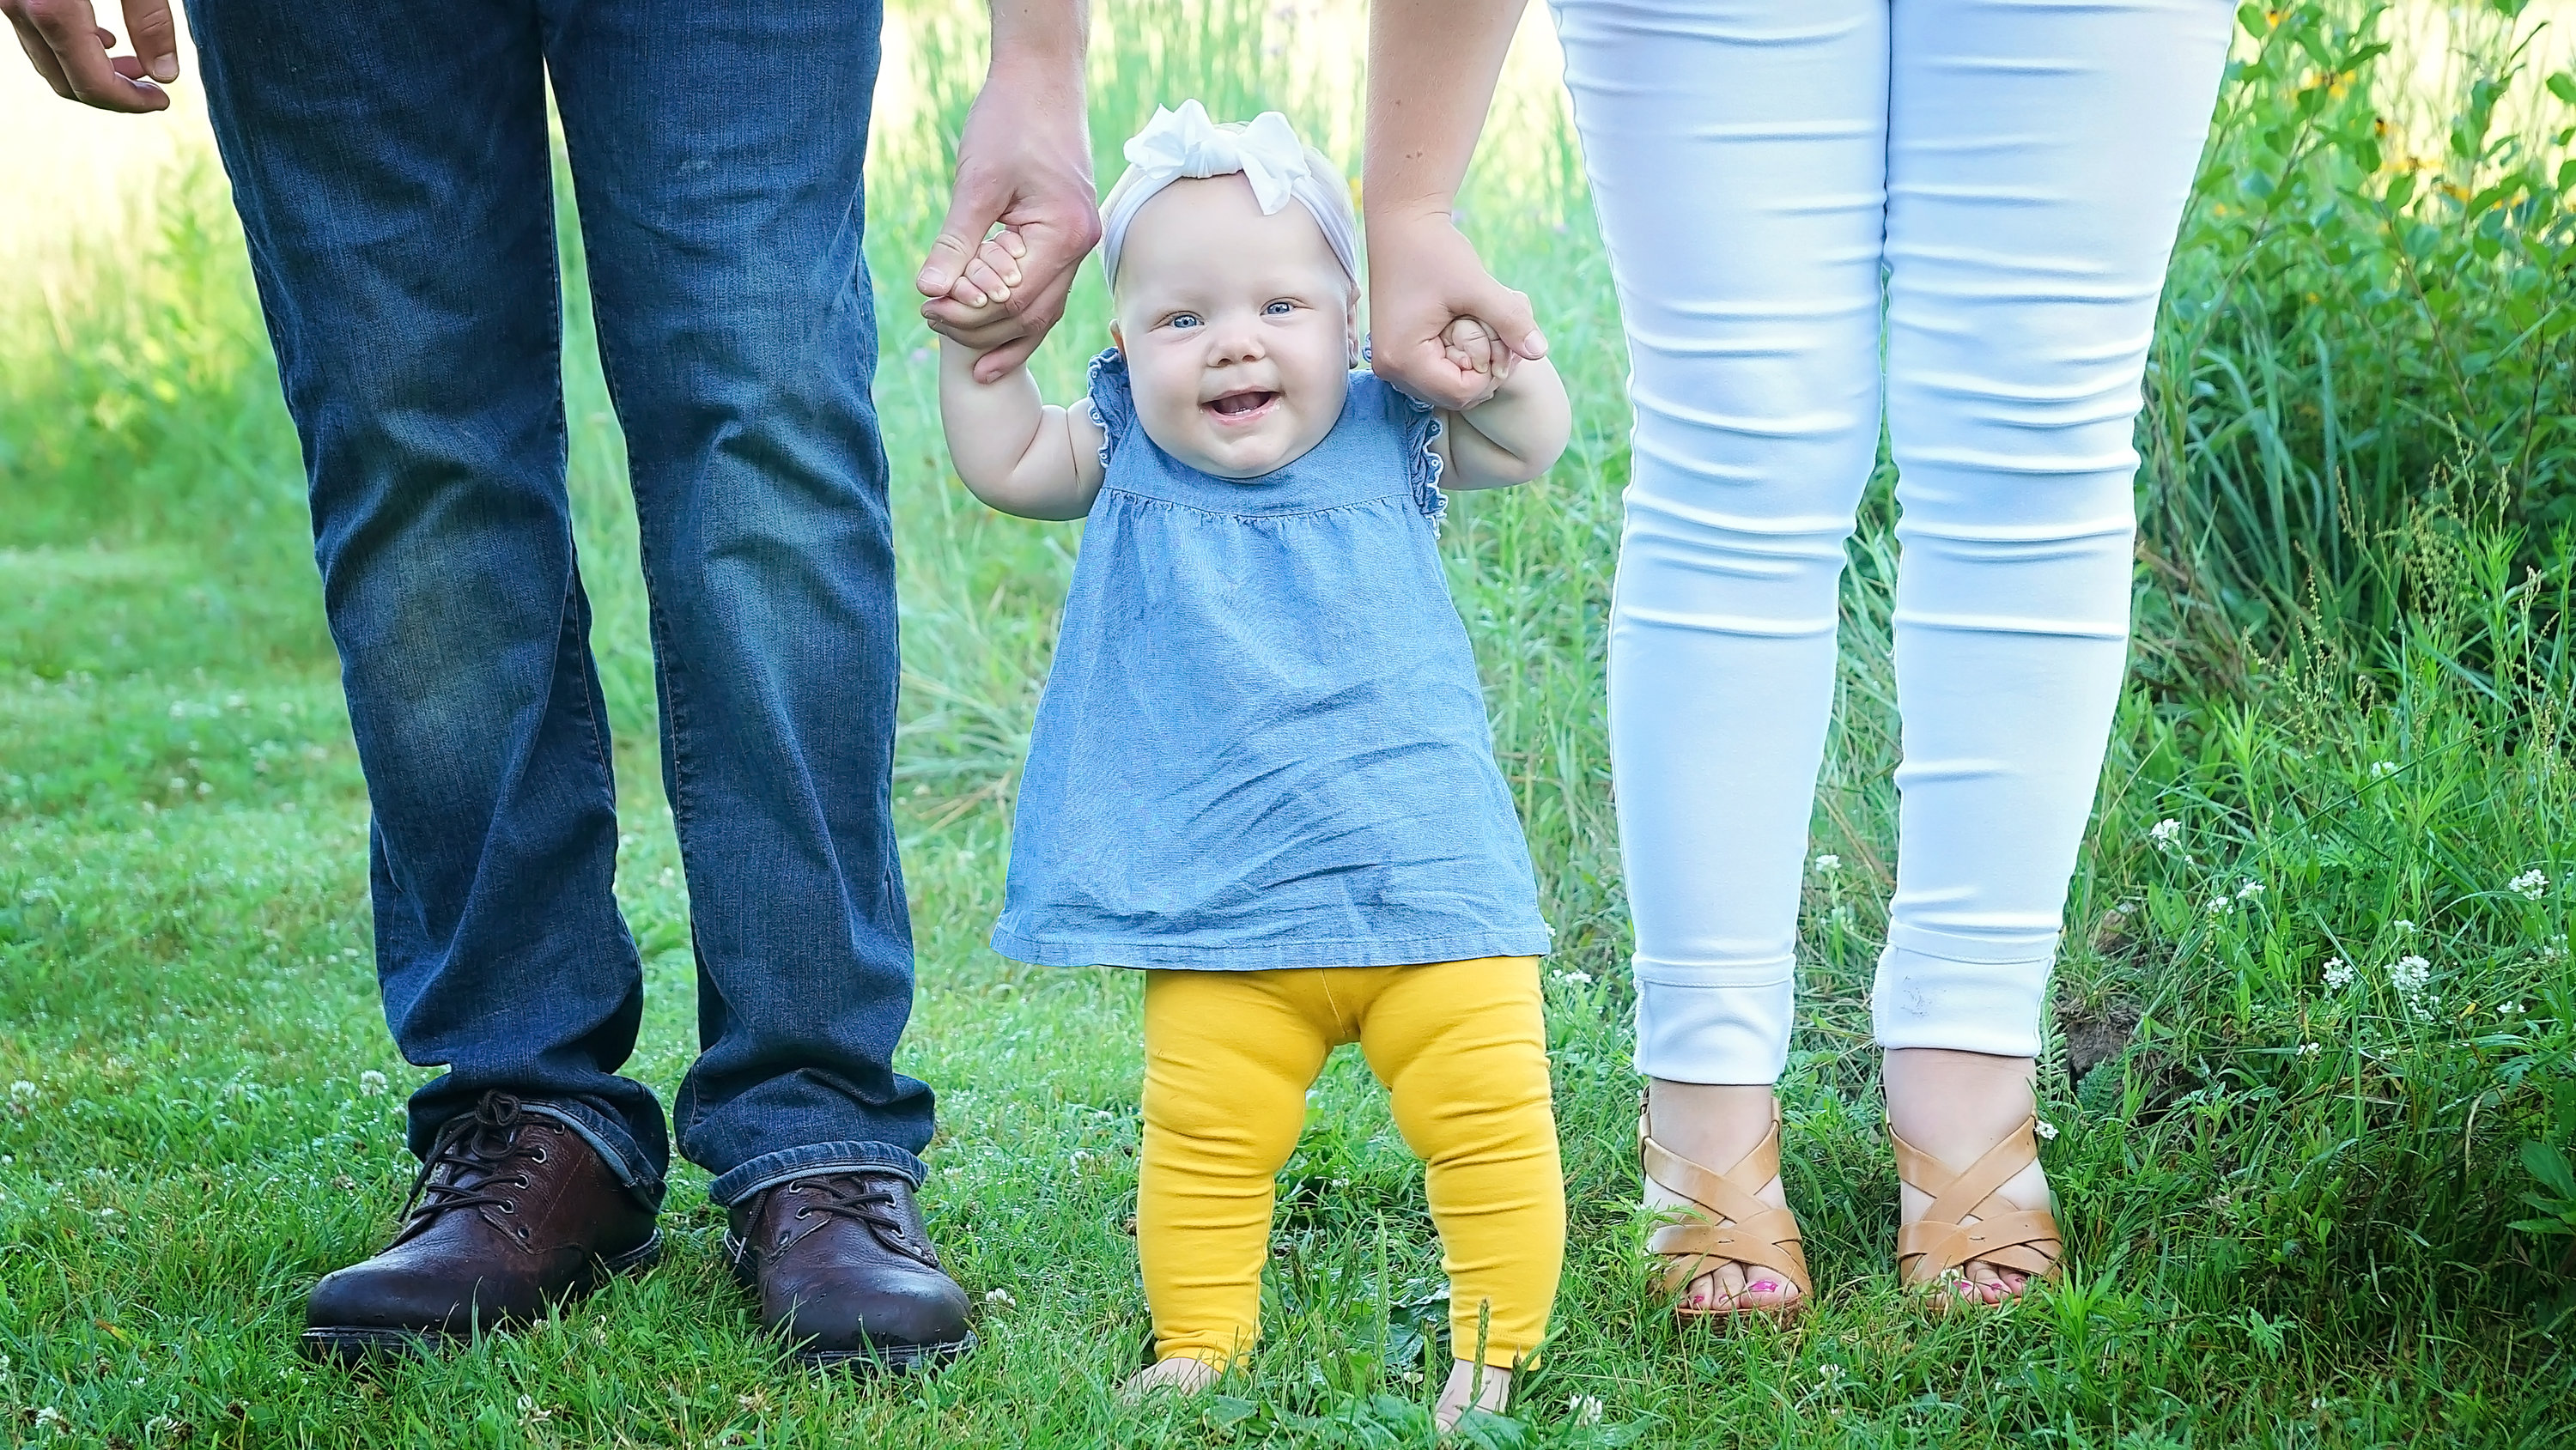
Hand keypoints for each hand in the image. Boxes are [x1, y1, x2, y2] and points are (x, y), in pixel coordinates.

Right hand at [4, 0, 179, 112]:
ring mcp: (9, 0)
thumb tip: (166, 74)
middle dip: (113, 94)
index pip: (92, 83)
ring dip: (92, 73)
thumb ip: (151, 19)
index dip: (131, 102)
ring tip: (136, 66)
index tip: (162, 100)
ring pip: (48, 61)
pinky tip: (104, 40)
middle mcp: (20, 7)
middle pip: (65, 81)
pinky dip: (71, 50)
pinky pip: (37, 35)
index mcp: (52, 7)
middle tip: (152, 89)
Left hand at [916, 64, 1099, 383]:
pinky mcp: (1066, 236)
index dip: (970, 314)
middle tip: (932, 321)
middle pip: (1031, 315)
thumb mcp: (977, 182)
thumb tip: (930, 292)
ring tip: (960, 347)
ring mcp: (1078, 243)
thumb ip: (956, 242)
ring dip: (1000, 332)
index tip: (928, 307)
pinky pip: (1044, 290)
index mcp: (1065, 234)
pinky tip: (993, 332)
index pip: (1015, 300)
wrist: (1042, 78)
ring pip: (1043, 311)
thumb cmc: (1010, 120)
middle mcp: (1081, 246)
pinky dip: (1017, 313)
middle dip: (981, 328)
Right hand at [1365, 205, 1544, 410]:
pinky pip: (1435, 372)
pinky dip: (1457, 358)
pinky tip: (1467, 330)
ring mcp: (1390, 362)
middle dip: (1483, 372)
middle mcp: (1390, 368)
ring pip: (1445, 387)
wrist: (1401, 224)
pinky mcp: (1395, 351)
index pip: (1460, 394)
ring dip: (1471, 366)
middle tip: (1499, 334)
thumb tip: (1541, 352)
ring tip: (1484, 331)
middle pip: (1452, 396)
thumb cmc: (1434, 250)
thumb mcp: (1476, 286)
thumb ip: (1509, 320)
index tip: (1504, 340)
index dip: (1491, 374)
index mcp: (1403, 358)